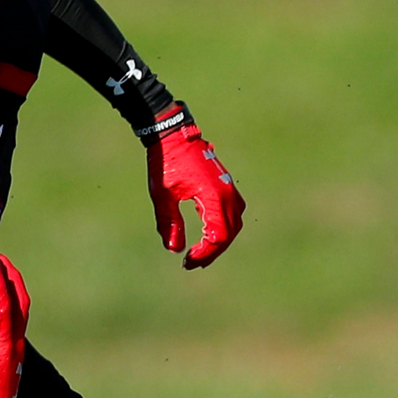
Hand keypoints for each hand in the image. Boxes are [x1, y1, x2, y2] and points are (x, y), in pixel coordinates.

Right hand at [0, 254, 27, 397]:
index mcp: (4, 346)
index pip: (4, 307)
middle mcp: (14, 346)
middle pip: (21, 304)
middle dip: (13, 280)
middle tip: (3, 261)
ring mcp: (15, 351)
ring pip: (20, 314)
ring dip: (13, 293)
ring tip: (3, 276)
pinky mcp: (11, 357)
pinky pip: (13, 325)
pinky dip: (8, 309)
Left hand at [147, 105, 244, 268]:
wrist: (173, 135)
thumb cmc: (166, 162)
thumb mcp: (163, 196)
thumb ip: (170, 223)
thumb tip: (175, 249)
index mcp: (215, 196)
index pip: (218, 236)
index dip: (204, 253)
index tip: (186, 261)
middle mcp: (228, 193)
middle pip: (229, 234)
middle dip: (212, 252)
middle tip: (192, 263)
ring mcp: (230, 188)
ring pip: (234, 224)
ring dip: (220, 241)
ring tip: (201, 253)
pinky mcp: (226, 185)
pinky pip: (234, 212)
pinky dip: (225, 227)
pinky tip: (209, 234)